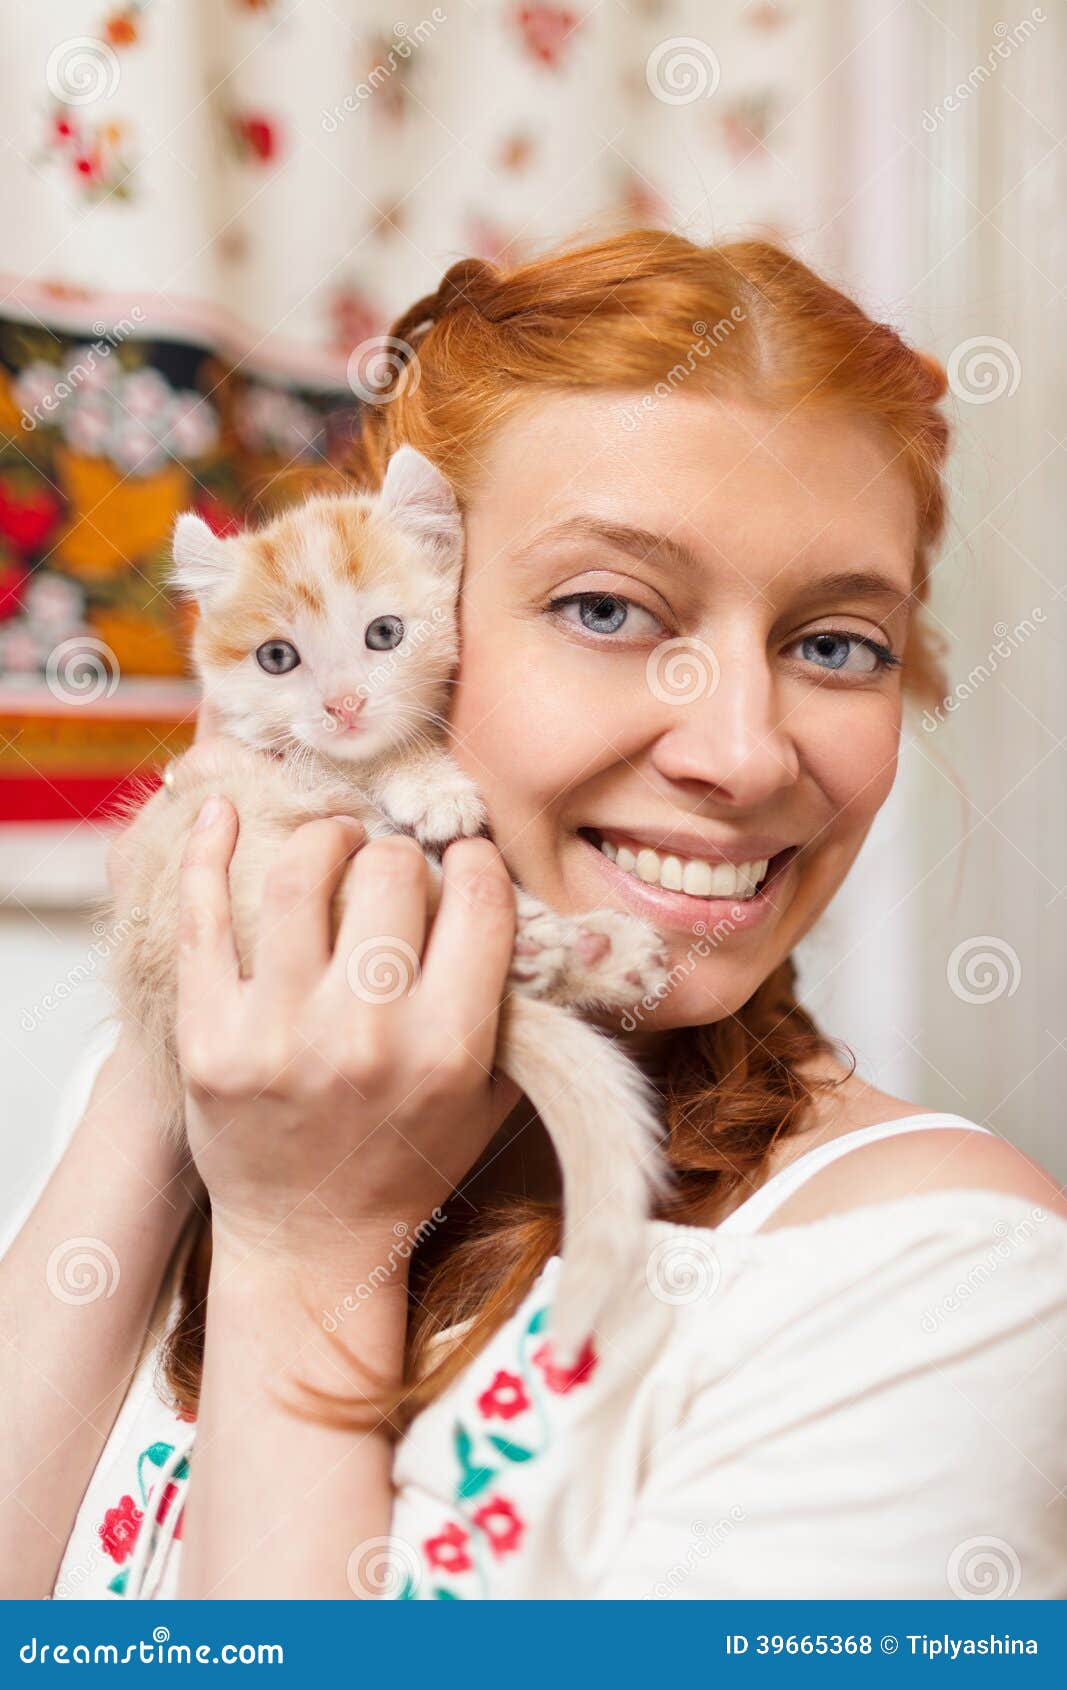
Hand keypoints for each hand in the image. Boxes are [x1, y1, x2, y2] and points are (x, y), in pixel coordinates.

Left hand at [174, 796, 520, 1266]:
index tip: (460, 865)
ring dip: (322, 838)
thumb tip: (541, 911)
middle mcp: (366, 1037)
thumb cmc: (406, 1163)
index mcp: (448, 1048)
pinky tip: (223, 811)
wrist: (310, 1245)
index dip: (472, 862)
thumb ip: (522, 1008)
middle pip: (390, 872)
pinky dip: (209, 850)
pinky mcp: (208, 1038)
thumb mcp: (491, 1097)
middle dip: (396, 855)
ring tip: (332, 844)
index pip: (477, 899)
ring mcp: (278, 1035)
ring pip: (298, 875)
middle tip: (390, 870)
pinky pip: (204, 918)